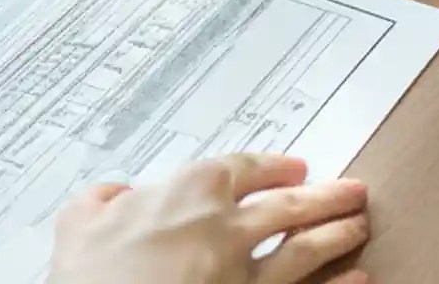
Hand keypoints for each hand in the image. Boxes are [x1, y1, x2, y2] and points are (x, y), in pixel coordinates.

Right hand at [48, 154, 370, 283]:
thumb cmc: (90, 278)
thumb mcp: (79, 222)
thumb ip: (102, 201)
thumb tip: (115, 196)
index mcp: (188, 192)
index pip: (243, 168)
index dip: (272, 166)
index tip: (293, 166)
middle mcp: (226, 228)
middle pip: (289, 205)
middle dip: (325, 197)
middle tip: (353, 191)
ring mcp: (244, 275)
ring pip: (305, 250)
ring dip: (337, 236)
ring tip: (358, 227)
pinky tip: (358, 280)